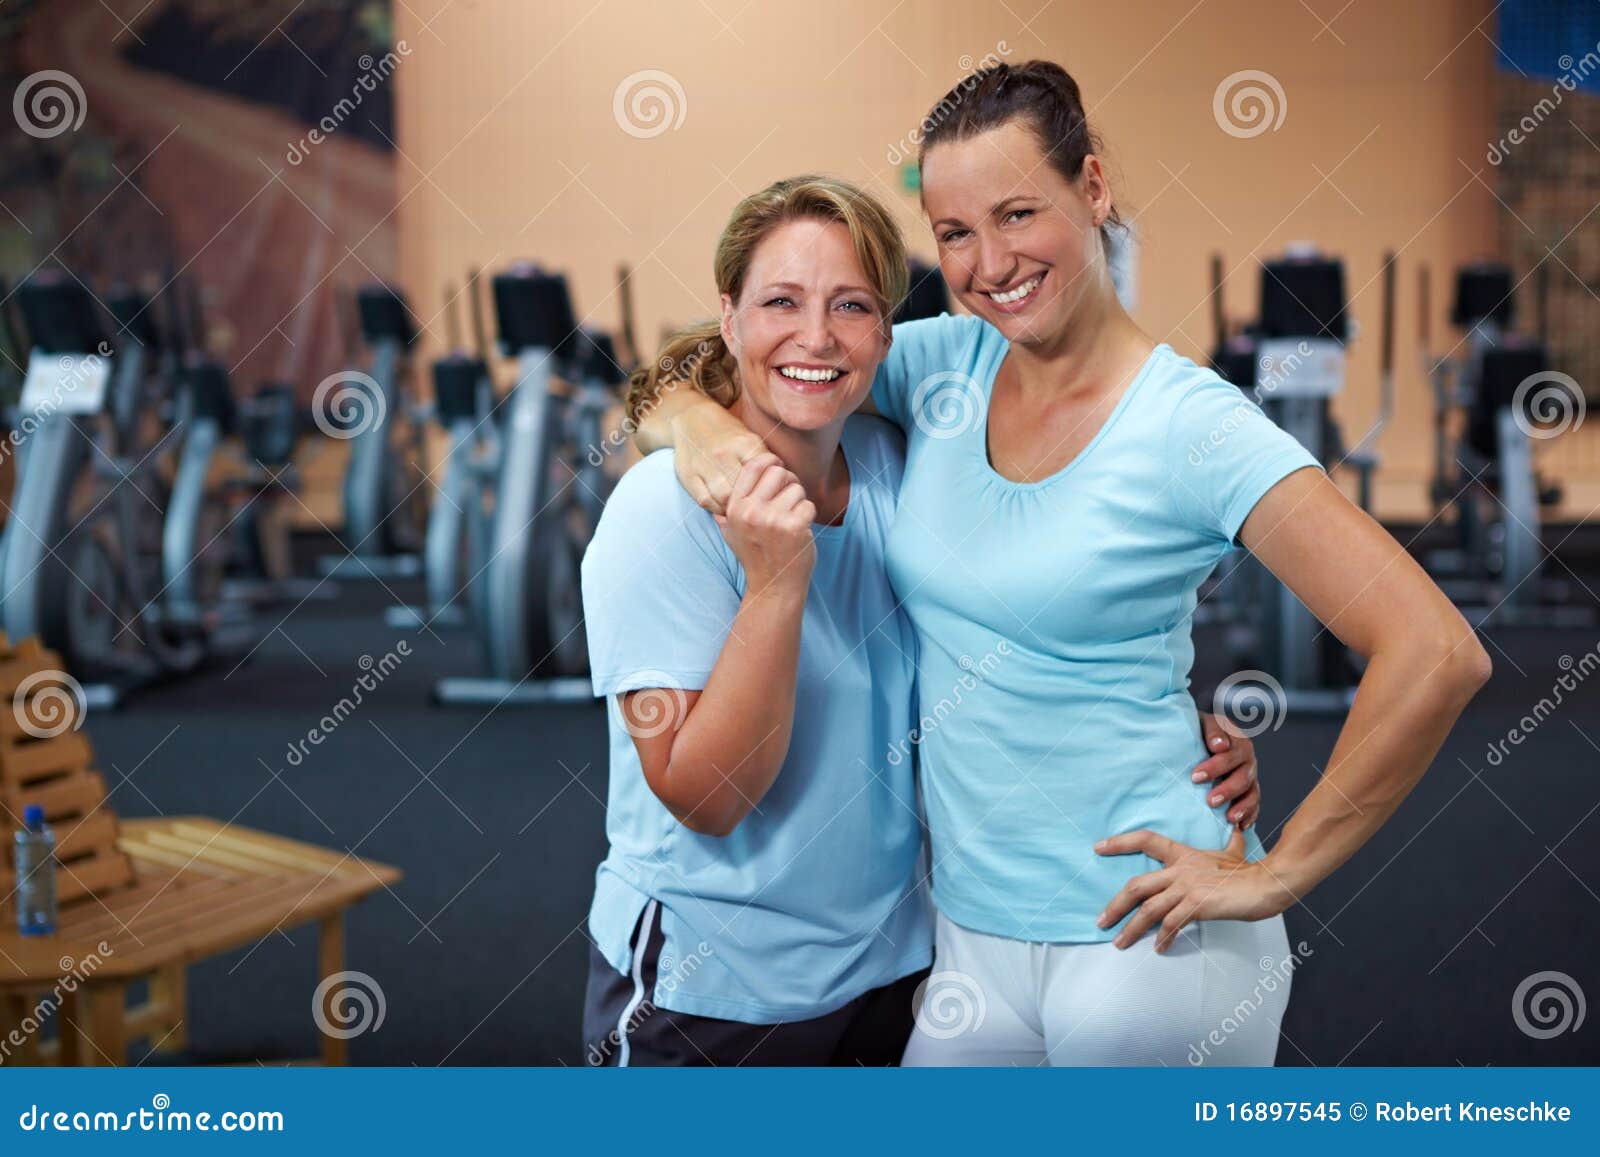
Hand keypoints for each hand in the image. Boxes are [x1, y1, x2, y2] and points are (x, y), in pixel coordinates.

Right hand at [672, 404, 767, 514]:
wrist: (692, 418)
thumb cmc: (728, 434)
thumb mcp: (751, 440)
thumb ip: (766, 460)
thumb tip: (784, 484)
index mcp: (745, 443)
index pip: (765, 474)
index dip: (771, 489)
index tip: (772, 495)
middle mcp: (724, 454)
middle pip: (744, 489)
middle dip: (752, 501)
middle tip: (756, 508)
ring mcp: (704, 465)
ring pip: (724, 498)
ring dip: (734, 508)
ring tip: (740, 509)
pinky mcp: (689, 476)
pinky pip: (705, 501)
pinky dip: (716, 507)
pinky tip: (723, 506)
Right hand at [716, 453, 815, 595]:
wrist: (774, 586)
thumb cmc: (756, 557)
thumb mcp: (732, 533)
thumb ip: (726, 513)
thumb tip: (714, 497)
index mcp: (735, 508)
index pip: (753, 466)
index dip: (770, 461)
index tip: (778, 466)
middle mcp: (750, 512)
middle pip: (778, 472)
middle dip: (788, 482)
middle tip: (789, 498)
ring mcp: (772, 520)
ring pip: (797, 488)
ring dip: (799, 502)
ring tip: (791, 519)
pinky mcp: (793, 528)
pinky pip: (808, 505)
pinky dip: (808, 516)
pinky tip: (800, 530)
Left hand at [1093, 827, 1286, 952]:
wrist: (1267, 884)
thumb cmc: (1250, 872)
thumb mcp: (1233, 853)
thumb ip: (1229, 843)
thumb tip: (1236, 827)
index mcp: (1183, 855)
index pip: (1146, 840)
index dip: (1120, 842)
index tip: (1098, 847)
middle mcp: (1180, 870)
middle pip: (1136, 885)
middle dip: (1115, 905)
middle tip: (1101, 921)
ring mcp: (1187, 887)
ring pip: (1148, 909)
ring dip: (1131, 929)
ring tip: (1119, 943)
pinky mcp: (1198, 905)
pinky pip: (1172, 924)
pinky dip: (1163, 937)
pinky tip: (1159, 948)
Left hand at [1195, 713, 1259, 827]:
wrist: (1201, 738)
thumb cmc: (1199, 730)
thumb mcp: (1202, 723)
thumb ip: (1212, 731)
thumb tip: (1219, 745)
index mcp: (1238, 742)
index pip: (1231, 755)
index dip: (1215, 767)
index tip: (1196, 777)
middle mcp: (1247, 760)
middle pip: (1243, 777)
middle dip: (1227, 790)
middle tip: (1210, 801)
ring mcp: (1250, 777)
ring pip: (1252, 794)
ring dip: (1241, 807)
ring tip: (1229, 818)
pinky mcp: (1249, 792)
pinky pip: (1254, 806)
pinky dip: (1249, 816)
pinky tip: (1240, 827)